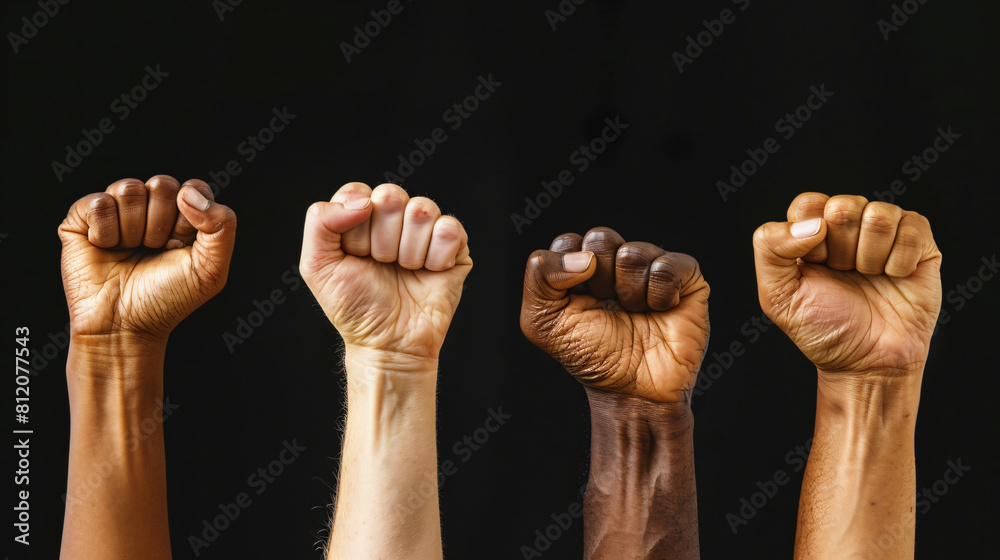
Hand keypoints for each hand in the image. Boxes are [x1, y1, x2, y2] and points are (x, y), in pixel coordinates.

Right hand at [59, 175, 236, 342]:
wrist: (124, 326)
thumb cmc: (168, 299)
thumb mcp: (211, 269)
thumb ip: (222, 226)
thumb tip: (189, 192)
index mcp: (183, 216)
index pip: (193, 188)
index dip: (190, 216)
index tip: (183, 244)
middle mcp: (150, 208)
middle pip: (162, 184)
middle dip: (161, 223)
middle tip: (154, 250)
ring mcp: (116, 211)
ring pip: (128, 189)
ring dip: (133, 229)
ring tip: (130, 251)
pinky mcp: (82, 219)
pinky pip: (98, 203)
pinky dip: (105, 232)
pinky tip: (106, 249)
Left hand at [299, 182, 471, 361]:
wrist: (389, 343)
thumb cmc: (354, 307)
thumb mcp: (317, 265)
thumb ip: (320, 220)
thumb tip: (363, 200)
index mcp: (362, 217)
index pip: (359, 192)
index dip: (354, 225)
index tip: (354, 254)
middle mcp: (395, 219)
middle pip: (391, 195)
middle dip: (381, 239)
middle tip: (381, 265)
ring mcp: (425, 231)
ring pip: (421, 209)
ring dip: (408, 251)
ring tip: (404, 272)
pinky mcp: (455, 246)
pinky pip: (449, 229)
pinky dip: (435, 257)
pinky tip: (428, 273)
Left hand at [520, 227, 709, 402]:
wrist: (633, 391)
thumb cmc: (591, 356)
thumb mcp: (542, 322)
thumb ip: (539, 277)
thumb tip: (582, 257)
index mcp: (580, 268)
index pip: (568, 242)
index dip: (568, 273)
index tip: (576, 302)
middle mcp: (616, 263)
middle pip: (600, 238)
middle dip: (598, 279)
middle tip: (606, 306)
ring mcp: (651, 267)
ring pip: (633, 253)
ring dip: (628, 293)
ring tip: (634, 313)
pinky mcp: (687, 278)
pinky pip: (667, 266)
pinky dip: (658, 296)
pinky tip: (660, 312)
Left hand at [752, 193, 941, 377]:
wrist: (865, 362)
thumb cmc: (821, 328)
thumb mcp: (777, 294)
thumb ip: (770, 248)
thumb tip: (811, 223)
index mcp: (812, 232)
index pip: (808, 203)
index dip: (809, 235)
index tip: (813, 264)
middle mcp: (849, 227)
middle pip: (843, 206)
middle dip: (839, 249)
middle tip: (842, 274)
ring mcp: (885, 234)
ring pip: (879, 215)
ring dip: (869, 257)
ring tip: (867, 277)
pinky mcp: (920, 245)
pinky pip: (912, 229)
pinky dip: (898, 262)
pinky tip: (893, 278)